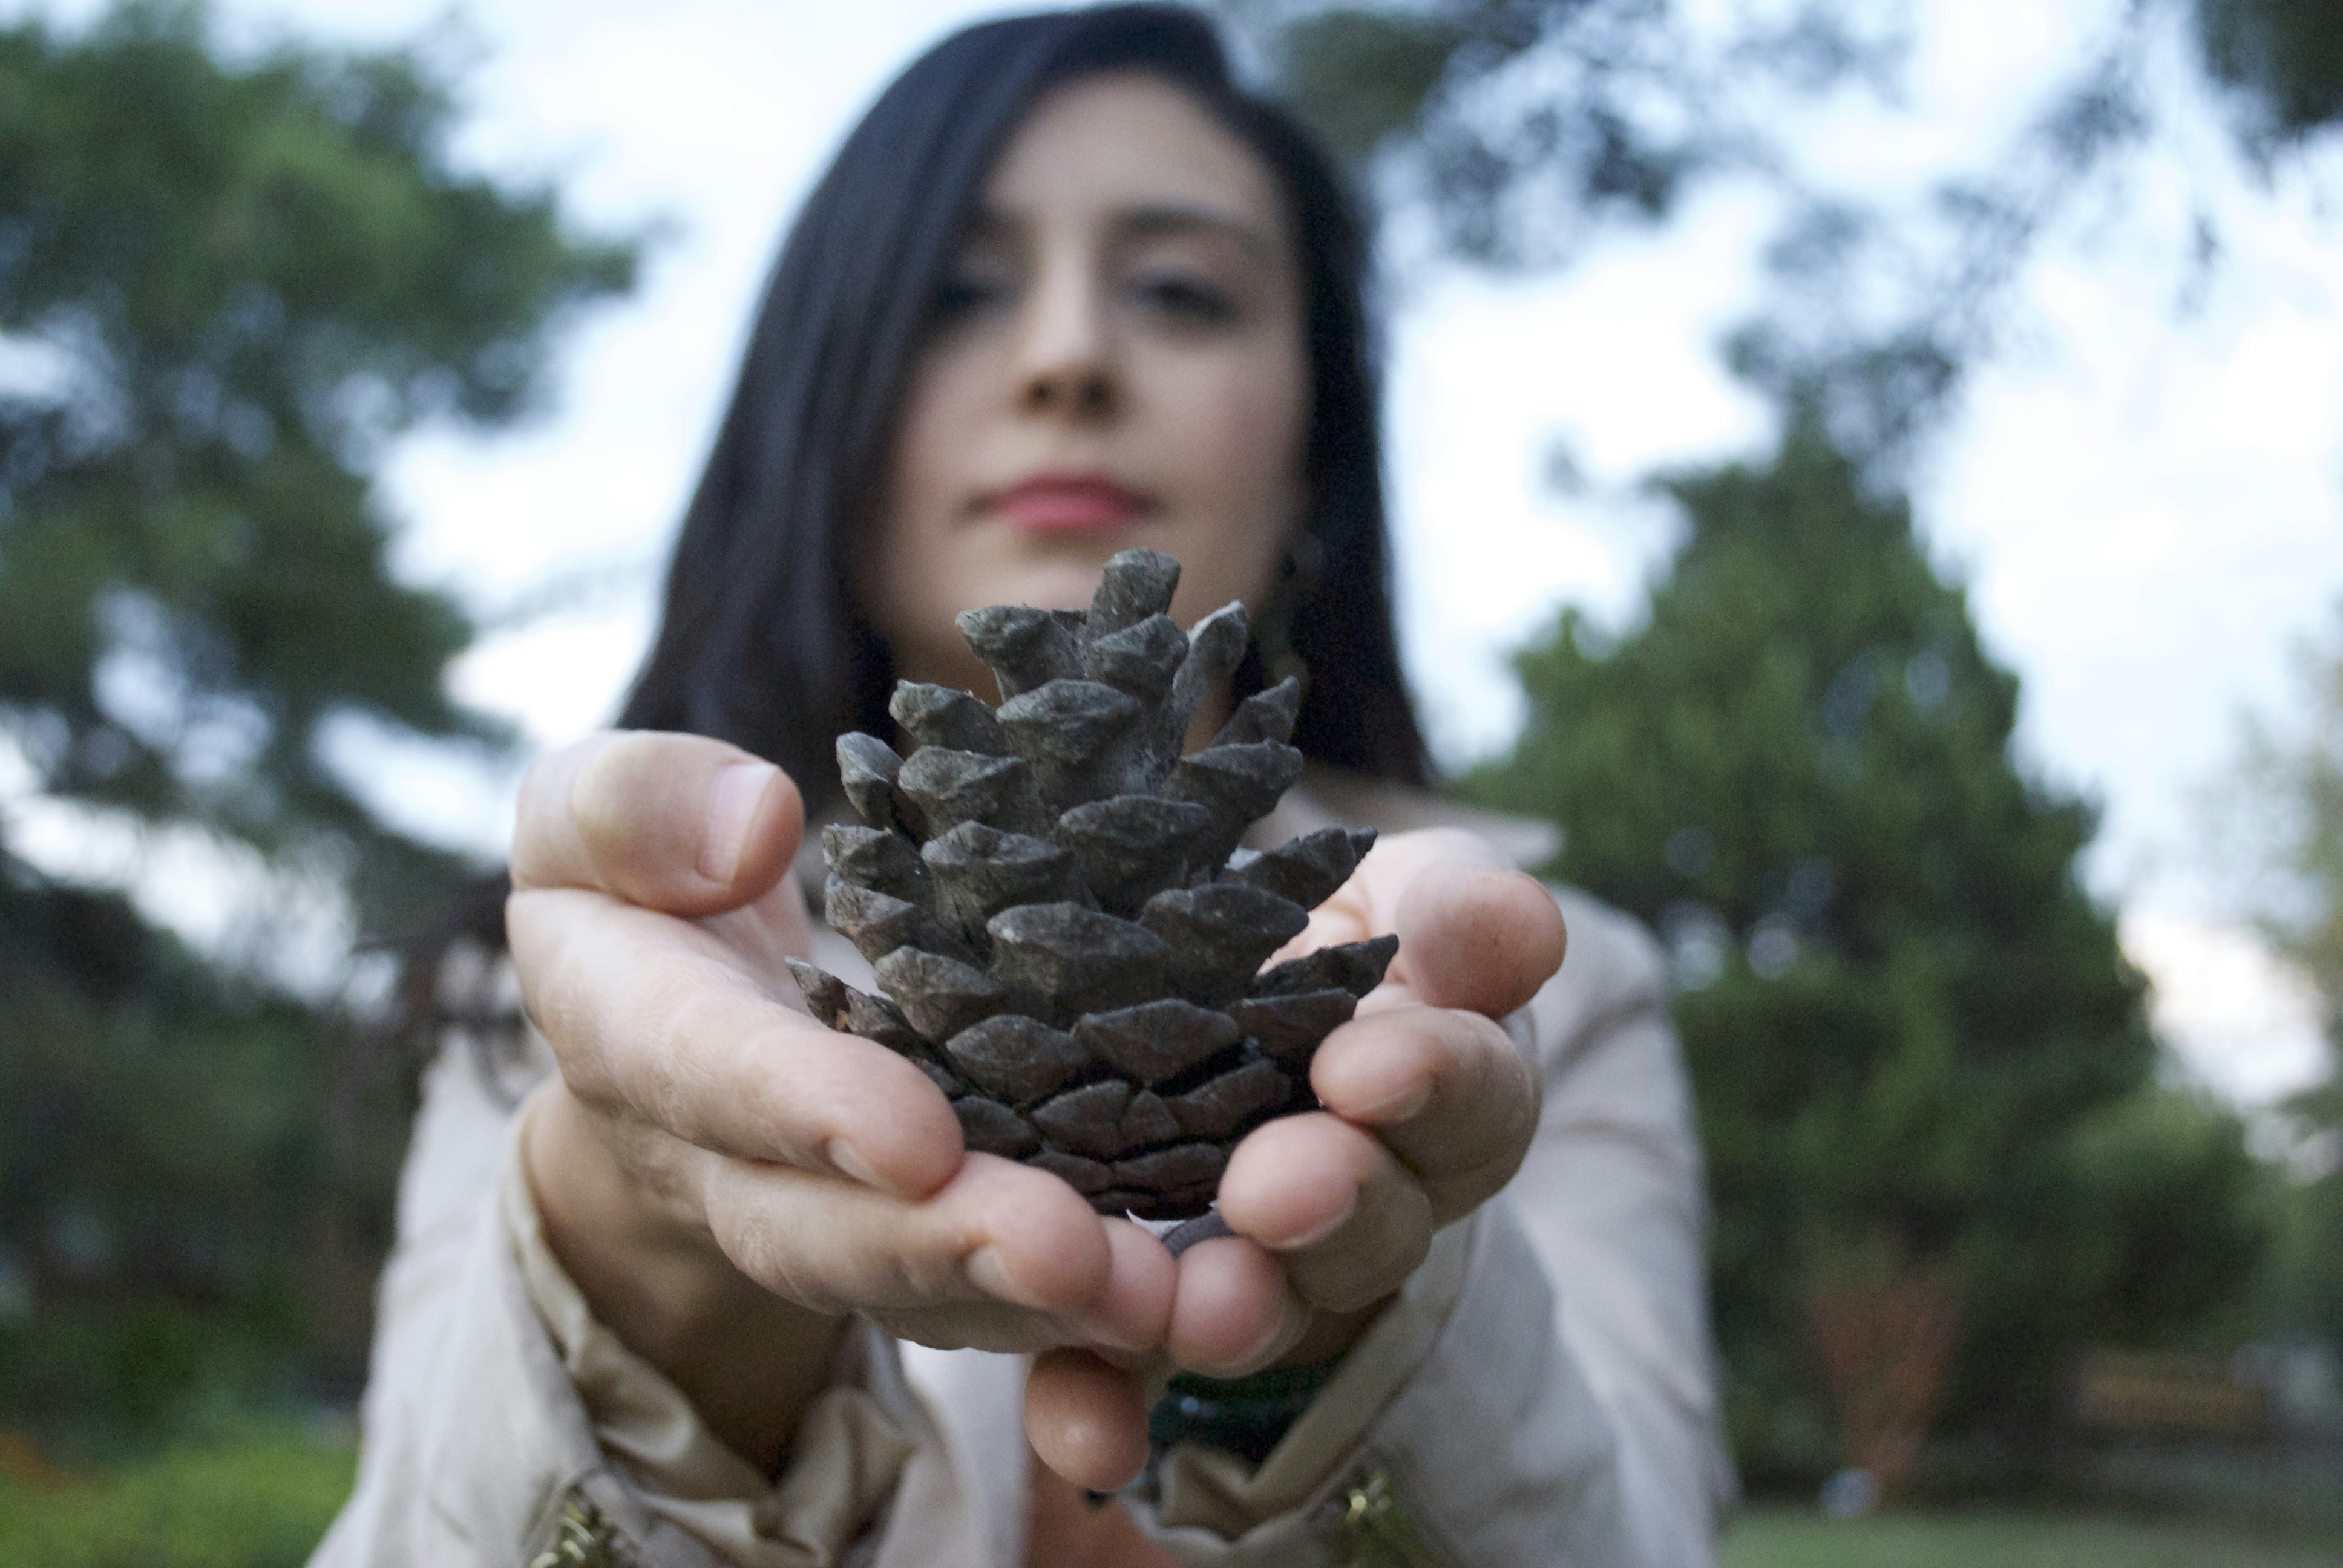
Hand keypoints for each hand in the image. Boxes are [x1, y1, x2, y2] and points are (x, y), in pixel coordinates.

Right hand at [506, 732, 1173, 1472]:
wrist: (667, 1010)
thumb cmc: (637, 883)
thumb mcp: (584, 814)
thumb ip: (632, 807)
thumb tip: (759, 824)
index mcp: (638, 1035)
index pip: (711, 1075)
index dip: (806, 1113)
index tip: (913, 1138)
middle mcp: (730, 1163)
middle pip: (829, 1231)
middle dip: (948, 1251)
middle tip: (1073, 1258)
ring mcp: (832, 1216)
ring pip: (929, 1292)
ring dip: (1045, 1308)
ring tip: (1165, 1303)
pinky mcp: (927, 1234)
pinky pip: (999, 1298)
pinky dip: (1090, 1321)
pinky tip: (1198, 1307)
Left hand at [1026, 828, 1564, 1488]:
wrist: (1184, 986)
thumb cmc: (1319, 931)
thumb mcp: (1396, 897)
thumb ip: (1454, 910)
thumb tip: (1527, 924)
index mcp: (1446, 1094)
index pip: (1471, 1095)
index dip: (1431, 1082)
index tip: (1365, 1065)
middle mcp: (1368, 1204)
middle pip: (1376, 1224)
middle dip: (1333, 1206)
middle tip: (1273, 1189)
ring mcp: (1262, 1273)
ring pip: (1263, 1307)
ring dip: (1234, 1312)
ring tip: (1194, 1303)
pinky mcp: (1141, 1322)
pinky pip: (1125, 1378)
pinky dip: (1104, 1411)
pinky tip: (1083, 1432)